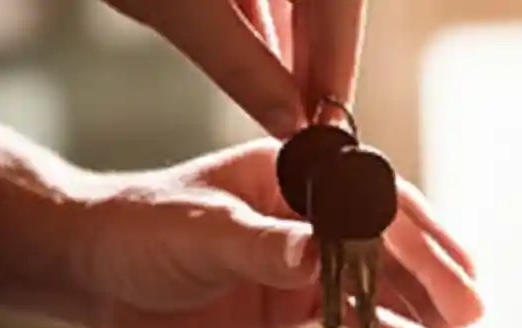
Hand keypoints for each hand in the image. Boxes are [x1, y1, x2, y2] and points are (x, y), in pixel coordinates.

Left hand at [56, 139, 481, 327]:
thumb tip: (315, 255)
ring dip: (419, 304)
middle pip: (386, 239)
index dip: (417, 236)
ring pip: (376, 277)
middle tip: (472, 310)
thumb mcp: (199, 231)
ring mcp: (299, 258)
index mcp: (287, 173)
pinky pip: (351, 312)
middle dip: (434, 274)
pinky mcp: (288, 298)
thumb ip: (260, 244)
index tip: (449, 271)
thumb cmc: (135, 227)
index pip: (369, 199)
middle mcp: (302, 213)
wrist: (91, 269)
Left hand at [104, 0, 365, 137]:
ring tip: (282, 98)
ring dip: (291, 39)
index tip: (331, 117)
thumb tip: (286, 123)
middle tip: (308, 118)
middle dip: (317, 54)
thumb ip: (240, 65)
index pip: (341, 0)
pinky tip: (259, 54)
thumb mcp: (180, 6)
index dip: (340, 60)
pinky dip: (264, 11)